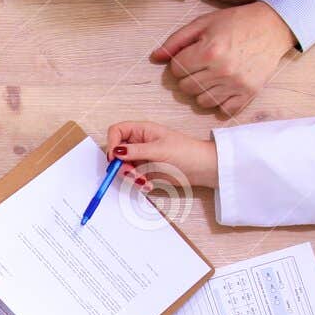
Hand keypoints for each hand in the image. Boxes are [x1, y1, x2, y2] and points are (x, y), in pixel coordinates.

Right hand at [103, 121, 217, 187]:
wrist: (201, 168)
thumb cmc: (185, 152)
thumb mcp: (159, 150)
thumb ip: (136, 151)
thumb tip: (116, 151)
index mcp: (142, 130)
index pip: (117, 131)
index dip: (112, 143)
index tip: (115, 158)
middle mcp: (139, 143)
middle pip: (117, 151)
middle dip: (121, 165)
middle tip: (130, 173)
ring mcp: (142, 157)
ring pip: (123, 167)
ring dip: (130, 176)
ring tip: (143, 180)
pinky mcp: (146, 171)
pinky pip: (133, 177)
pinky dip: (138, 183)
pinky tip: (149, 184)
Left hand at [151, 3, 296, 115]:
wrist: (272, 27)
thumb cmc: (236, 22)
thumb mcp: (203, 23)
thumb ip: (176, 41)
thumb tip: (155, 57)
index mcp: (208, 51)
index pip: (176, 70)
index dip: (180, 62)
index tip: (191, 55)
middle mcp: (222, 71)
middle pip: (186, 88)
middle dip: (189, 77)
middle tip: (201, 65)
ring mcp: (236, 85)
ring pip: (201, 102)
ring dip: (201, 91)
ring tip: (211, 76)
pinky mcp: (248, 94)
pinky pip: (223, 110)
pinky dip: (219, 102)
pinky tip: (222, 88)